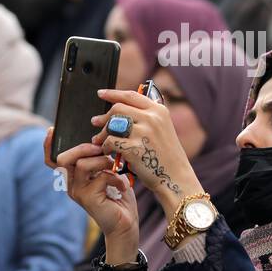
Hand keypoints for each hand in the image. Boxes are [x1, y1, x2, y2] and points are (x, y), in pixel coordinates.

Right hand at [44, 128, 140, 260]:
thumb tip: (102, 139)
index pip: (53, 160)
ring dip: (104, 161)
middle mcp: (71, 184)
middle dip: (83, 147)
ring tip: (115, 168)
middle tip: (101, 148)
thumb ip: (99, 158)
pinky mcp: (88, 199)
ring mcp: (77, 193)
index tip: (52, 130)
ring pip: (82, 164)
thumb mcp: (108, 172)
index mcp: (73, 176)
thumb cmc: (118, 196)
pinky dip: (115, 177)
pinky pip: (100, 177)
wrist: (125, 223)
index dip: (48, 146)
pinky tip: (122, 185)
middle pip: (63, 158)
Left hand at [92, 88, 202, 215]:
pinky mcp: (135, 148)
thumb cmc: (166, 156)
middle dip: (104, 117)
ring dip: (102, 133)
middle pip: (118, 109)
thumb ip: (146, 117)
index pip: (131, 96)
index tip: (101, 94)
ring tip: (99, 140)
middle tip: (95, 123)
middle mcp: (152, 118)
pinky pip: (111, 141)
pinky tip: (107, 152)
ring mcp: (144, 133)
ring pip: (112, 125)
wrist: (176, 177)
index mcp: (158, 111)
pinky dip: (106, 146)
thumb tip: (119, 110)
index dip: (113, 93)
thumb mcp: (163, 129)